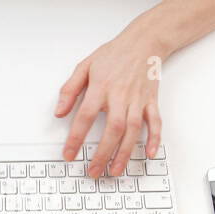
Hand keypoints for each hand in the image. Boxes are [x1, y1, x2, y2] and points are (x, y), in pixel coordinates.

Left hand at [56, 17, 165, 177]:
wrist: (144, 42)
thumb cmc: (114, 54)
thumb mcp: (85, 66)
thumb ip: (70, 89)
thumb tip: (59, 111)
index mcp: (101, 87)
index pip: (85, 116)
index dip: (76, 138)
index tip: (69, 155)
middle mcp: (121, 95)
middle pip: (112, 129)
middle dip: (102, 154)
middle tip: (94, 171)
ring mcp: (138, 100)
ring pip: (133, 131)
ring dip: (124, 153)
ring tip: (115, 171)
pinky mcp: (151, 101)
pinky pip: (155, 122)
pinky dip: (155, 139)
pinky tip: (150, 154)